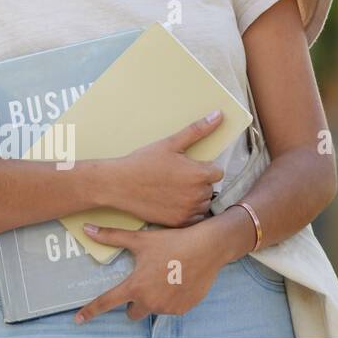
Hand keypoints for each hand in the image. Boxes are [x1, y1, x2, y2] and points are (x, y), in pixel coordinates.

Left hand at [73, 219, 226, 323]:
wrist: (206, 249)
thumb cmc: (171, 243)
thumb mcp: (139, 239)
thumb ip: (111, 236)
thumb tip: (86, 228)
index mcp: (135, 286)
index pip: (106, 302)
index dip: (91, 311)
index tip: (78, 319)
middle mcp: (150, 302)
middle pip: (132, 313)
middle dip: (133, 302)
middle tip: (140, 284)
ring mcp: (168, 308)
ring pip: (152, 309)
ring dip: (152, 299)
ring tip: (162, 277)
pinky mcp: (183, 309)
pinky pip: (169, 308)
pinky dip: (168, 299)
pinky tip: (175, 281)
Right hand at [106, 111, 225, 226]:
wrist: (118, 184)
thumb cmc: (143, 162)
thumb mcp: (170, 144)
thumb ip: (197, 130)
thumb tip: (219, 114)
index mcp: (199, 174)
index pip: (217, 172)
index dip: (203, 168)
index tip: (186, 167)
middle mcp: (198, 194)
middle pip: (209, 188)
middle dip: (197, 182)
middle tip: (174, 177)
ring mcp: (189, 210)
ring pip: (202, 203)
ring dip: (193, 198)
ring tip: (171, 189)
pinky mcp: (179, 222)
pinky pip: (193, 218)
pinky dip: (185, 211)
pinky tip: (169, 202)